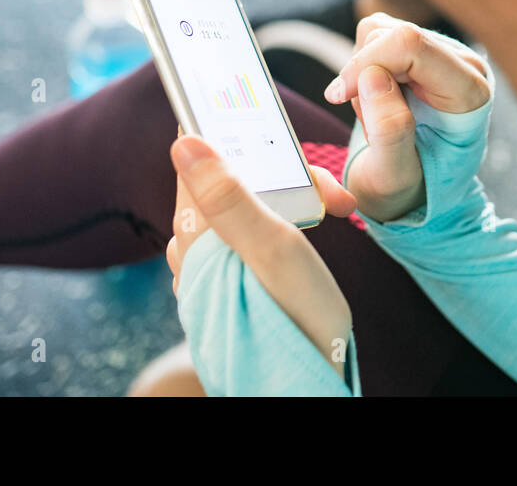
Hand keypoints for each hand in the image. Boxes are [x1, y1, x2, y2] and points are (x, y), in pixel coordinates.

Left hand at [165, 136, 358, 376]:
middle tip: (331, 197)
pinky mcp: (230, 281)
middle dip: (282, 174)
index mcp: (196, 234)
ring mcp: (211, 268)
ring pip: (245, 205)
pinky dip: (284, 223)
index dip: (238, 139)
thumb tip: (184, 142)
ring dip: (290, 197)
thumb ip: (227, 194)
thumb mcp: (270, 246)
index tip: (281, 136)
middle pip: (229, 181)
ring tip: (332, 209)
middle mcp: (193, 250)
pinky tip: (309, 233)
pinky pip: (250, 232)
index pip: (199, 158)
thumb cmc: (297, 315)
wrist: (308, 380)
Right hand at [323, 13, 490, 221]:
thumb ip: (389, 130)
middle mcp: (462, 64)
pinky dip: (362, 69)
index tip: (338, 97)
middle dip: (363, 76)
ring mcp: (442, 53)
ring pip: (380, 31)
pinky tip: (375, 100)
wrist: (414, 189)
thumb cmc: (411, 188)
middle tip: (367, 122)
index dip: (365, 64)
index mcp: (469, 92)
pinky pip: (374, 37)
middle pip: (394, 35)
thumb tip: (373, 76)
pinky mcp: (419, 48)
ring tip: (374, 116)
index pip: (411, 45)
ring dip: (362, 74)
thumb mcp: (395, 176)